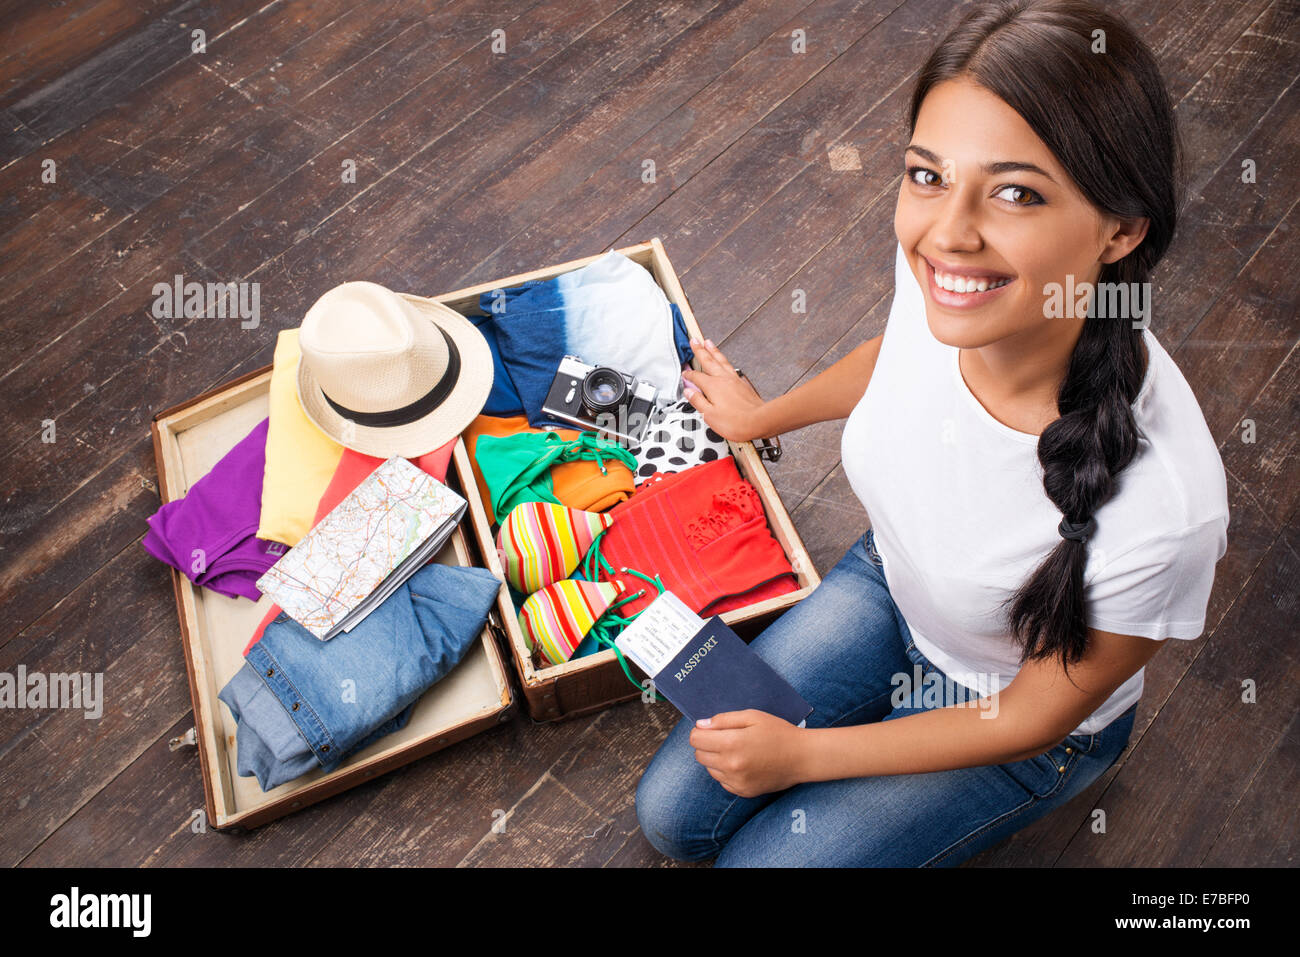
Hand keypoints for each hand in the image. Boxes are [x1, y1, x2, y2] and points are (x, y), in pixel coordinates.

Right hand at [680, 338, 767, 442]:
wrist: (759, 421)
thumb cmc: (736, 422)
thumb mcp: (709, 415)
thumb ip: (697, 401)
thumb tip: (688, 391)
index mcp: (712, 386)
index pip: (696, 377)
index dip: (688, 374)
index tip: (684, 373)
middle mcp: (723, 379)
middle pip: (708, 360)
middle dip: (700, 350)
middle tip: (694, 340)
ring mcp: (734, 379)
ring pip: (721, 360)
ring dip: (713, 350)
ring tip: (708, 342)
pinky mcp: (742, 383)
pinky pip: (730, 366)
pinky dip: (724, 360)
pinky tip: (724, 360)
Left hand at [689, 709, 806, 797]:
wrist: (802, 757)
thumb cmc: (778, 732)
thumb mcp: (752, 716)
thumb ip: (723, 720)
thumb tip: (700, 725)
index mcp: (732, 743)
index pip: (695, 739)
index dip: (700, 731)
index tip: (710, 728)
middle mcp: (731, 765)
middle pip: (699, 755)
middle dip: (706, 744)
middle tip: (725, 737)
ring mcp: (736, 781)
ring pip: (709, 768)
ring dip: (715, 758)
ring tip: (736, 750)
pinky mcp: (742, 791)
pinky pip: (722, 780)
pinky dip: (726, 771)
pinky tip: (743, 762)